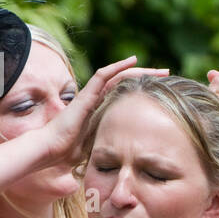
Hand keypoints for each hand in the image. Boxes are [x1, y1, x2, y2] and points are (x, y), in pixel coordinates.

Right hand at [39, 57, 169, 166]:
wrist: (50, 150)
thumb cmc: (69, 153)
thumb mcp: (99, 147)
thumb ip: (111, 144)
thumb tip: (130, 156)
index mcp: (101, 110)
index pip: (126, 94)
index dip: (144, 91)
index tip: (163, 91)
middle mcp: (97, 99)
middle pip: (126, 82)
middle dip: (148, 77)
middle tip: (167, 74)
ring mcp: (91, 95)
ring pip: (119, 76)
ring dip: (140, 70)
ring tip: (159, 69)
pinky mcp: (86, 94)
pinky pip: (103, 75)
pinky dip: (118, 66)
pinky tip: (133, 60)